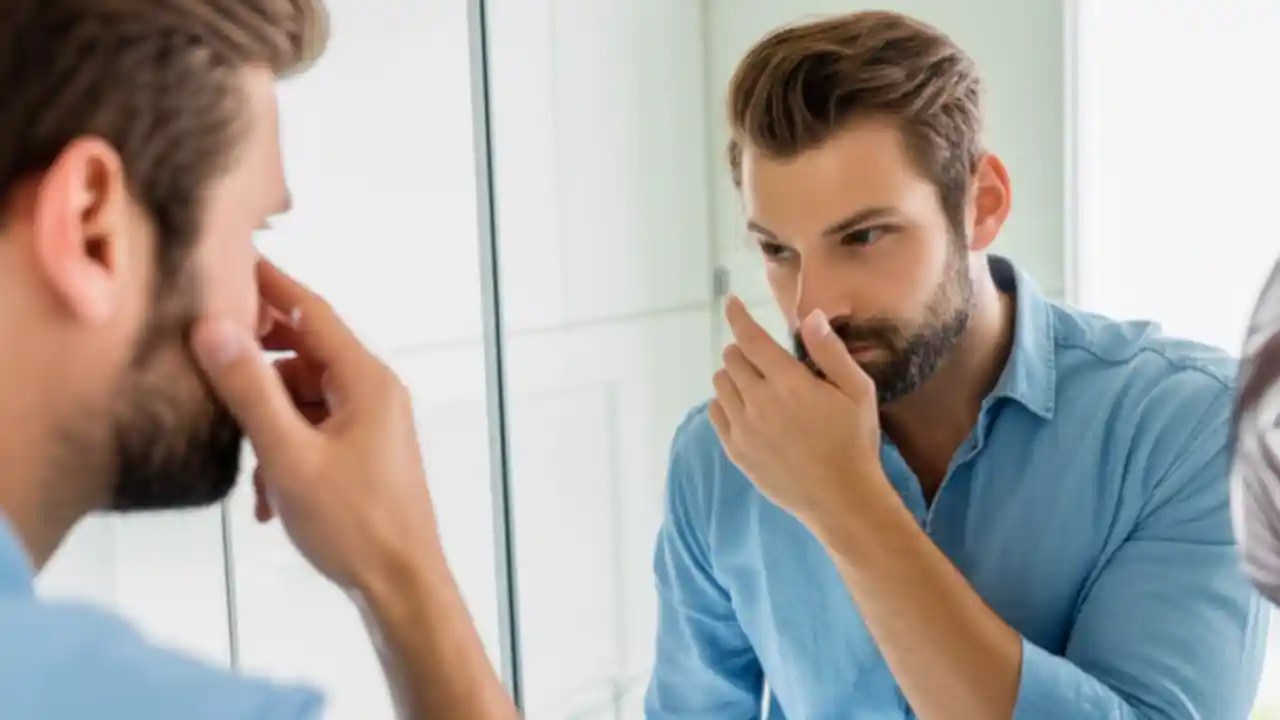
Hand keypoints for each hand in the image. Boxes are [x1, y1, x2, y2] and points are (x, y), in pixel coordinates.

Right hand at [191, 259, 439, 592]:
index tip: (228, 259)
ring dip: (268, 428)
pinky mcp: (365, 453)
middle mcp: (374, 392)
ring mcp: (372, 423)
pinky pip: (315, 433)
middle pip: (303, 356)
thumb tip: (213, 328)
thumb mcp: (289, 455)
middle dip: (256, 372)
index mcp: (366, 379)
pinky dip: (286, 454)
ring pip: (304, 400)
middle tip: (206, 372)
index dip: (268, 284)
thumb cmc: (354, 523)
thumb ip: (250, 390)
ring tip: (252, 475)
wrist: (402, 585)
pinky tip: (268, 500)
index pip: (311, 311)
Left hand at [710, 297, 884, 529]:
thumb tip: (810, 315)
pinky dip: (725, 403)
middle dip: (744, 350)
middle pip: (732, 359)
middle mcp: (759, 401)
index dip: (738, 317)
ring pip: (720, 384)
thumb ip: (830, 351)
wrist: (841, 498)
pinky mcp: (736, 451)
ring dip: (733, 375)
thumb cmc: (854, 441)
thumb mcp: (857, 391)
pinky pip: (716, 413)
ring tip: (756, 384)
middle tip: (763, 359)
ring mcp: (743, 428)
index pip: (751, 339)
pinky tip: (746, 409)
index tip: (730, 304)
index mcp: (789, 382)